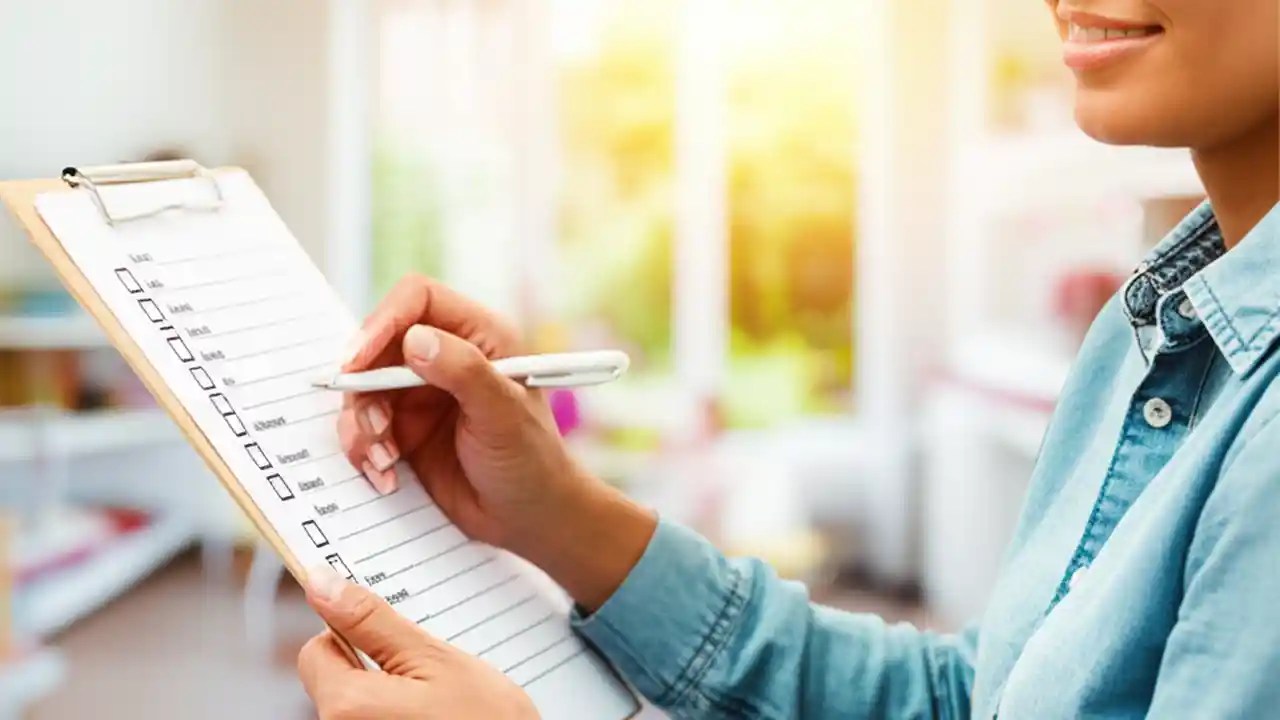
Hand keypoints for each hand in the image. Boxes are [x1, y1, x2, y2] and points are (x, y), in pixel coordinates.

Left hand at [298, 564, 538, 719]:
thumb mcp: (436, 660)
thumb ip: (372, 623)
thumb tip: (322, 586)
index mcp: (347, 706)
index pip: (317, 649)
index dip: (357, 637)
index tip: (392, 638)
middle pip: (336, 680)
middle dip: (375, 668)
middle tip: (428, 674)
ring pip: (360, 702)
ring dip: (392, 695)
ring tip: (441, 703)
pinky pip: (378, 718)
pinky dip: (401, 715)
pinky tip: (437, 719)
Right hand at [337, 275, 654, 608]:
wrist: (530, 519)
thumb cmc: (532, 462)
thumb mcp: (502, 415)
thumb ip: (463, 372)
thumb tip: (415, 339)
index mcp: (478, 335)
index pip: (417, 300)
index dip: (381, 322)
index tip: (356, 362)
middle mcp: (445, 356)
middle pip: (377, 345)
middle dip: (363, 387)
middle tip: (373, 428)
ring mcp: (421, 392)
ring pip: (362, 389)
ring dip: (361, 425)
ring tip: (384, 460)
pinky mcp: (405, 428)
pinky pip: (363, 426)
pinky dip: (363, 450)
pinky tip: (385, 475)